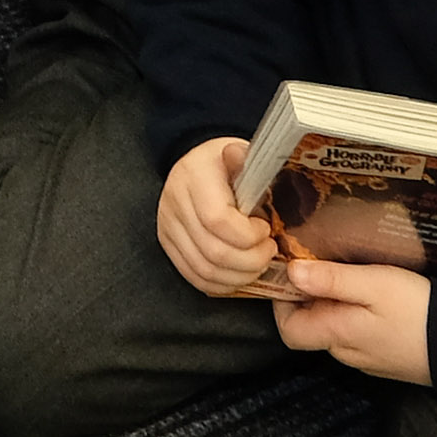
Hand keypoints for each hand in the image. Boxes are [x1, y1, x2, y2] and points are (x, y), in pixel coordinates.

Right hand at [155, 135, 287, 300]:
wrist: (193, 165)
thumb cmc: (221, 162)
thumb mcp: (239, 152)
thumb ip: (247, 160)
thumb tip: (244, 157)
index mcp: (194, 178)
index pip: (218, 220)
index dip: (248, 235)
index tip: (265, 229)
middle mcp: (175, 204)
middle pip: (214, 252)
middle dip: (251, 260)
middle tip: (269, 251)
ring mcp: (169, 228)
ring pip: (205, 271)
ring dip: (239, 276)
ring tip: (257, 264)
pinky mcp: (168, 245)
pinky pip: (194, 277)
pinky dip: (221, 284)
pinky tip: (239, 275)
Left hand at [274, 255, 434, 385]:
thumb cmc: (418, 311)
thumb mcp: (374, 284)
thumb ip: (332, 280)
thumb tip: (290, 273)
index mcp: (337, 334)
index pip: (288, 330)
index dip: (283, 303)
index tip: (293, 273)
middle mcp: (347, 353)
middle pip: (312, 327)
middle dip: (311, 298)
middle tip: (325, 264)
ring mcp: (368, 358)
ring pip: (337, 330)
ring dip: (336, 304)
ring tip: (351, 274)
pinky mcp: (387, 358)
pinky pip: (358, 335)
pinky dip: (356, 315)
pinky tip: (375, 296)